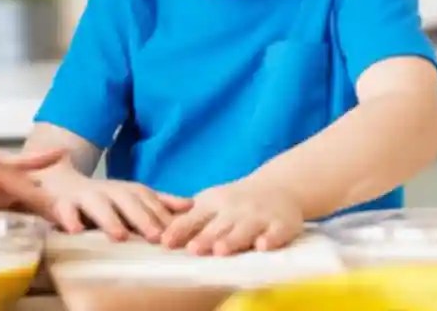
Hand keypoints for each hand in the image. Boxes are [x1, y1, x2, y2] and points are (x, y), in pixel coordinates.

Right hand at [40, 164, 191, 242]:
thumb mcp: (131, 197)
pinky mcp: (61, 203)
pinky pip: (65, 210)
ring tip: (119, 236)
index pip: (148, 200)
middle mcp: (109, 191)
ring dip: (109, 219)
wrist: (58, 182)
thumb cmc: (101, 198)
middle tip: (156, 237)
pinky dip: (69, 219)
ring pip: (98, 205)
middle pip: (127, 201)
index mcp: (127, 190)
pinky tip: (75, 231)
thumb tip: (191, 204)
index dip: (162, 215)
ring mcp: (85, 196)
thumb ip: (159, 202)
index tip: (178, 234)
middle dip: (142, 217)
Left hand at [161, 181, 303, 255]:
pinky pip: (275, 232)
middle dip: (206, 238)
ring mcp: (258, 216)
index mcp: (213, 203)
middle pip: (218, 226)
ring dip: (232, 240)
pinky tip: (263, 246)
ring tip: (221, 250)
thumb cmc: (236, 200)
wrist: (279, 186)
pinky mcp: (281, 224)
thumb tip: (155, 235)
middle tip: (194, 250)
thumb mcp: (210, 202)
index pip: (193, 218)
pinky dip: (270, 239)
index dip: (180, 230)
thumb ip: (187, 218)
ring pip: (244, 229)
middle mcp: (235, 209)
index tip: (165, 242)